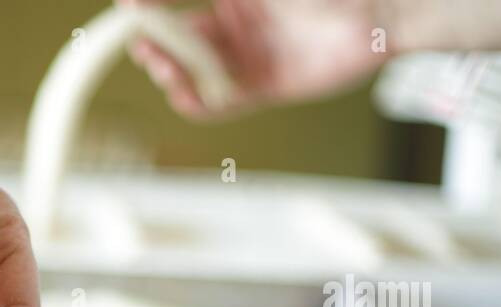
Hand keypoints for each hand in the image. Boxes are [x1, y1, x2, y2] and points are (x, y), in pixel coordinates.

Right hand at [119, 0, 390, 117]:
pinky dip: (194, 100)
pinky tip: (179, 89)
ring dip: (169, 71)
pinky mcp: (262, 89)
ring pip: (194, 74)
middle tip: (140, 41)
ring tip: (158, 62)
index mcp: (231, 0)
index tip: (126, 8)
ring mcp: (247, 61)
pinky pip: (218, 103)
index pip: (175, 7)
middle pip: (178, 43)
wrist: (374, 12)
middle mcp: (235, 30)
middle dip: (154, 44)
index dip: (148, 10)